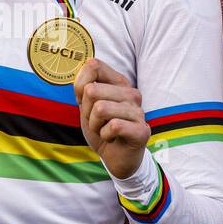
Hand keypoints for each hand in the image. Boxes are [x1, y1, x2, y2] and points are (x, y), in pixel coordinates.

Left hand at [74, 58, 148, 179]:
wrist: (116, 158)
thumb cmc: (102, 128)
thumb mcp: (87, 105)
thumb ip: (83, 86)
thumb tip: (83, 70)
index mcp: (119, 83)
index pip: (94, 65)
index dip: (80, 85)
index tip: (86, 102)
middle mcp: (131, 93)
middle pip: (92, 90)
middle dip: (87, 112)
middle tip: (98, 122)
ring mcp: (138, 111)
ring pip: (100, 108)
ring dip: (95, 125)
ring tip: (105, 130)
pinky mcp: (141, 130)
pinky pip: (113, 126)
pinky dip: (105, 135)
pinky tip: (112, 138)